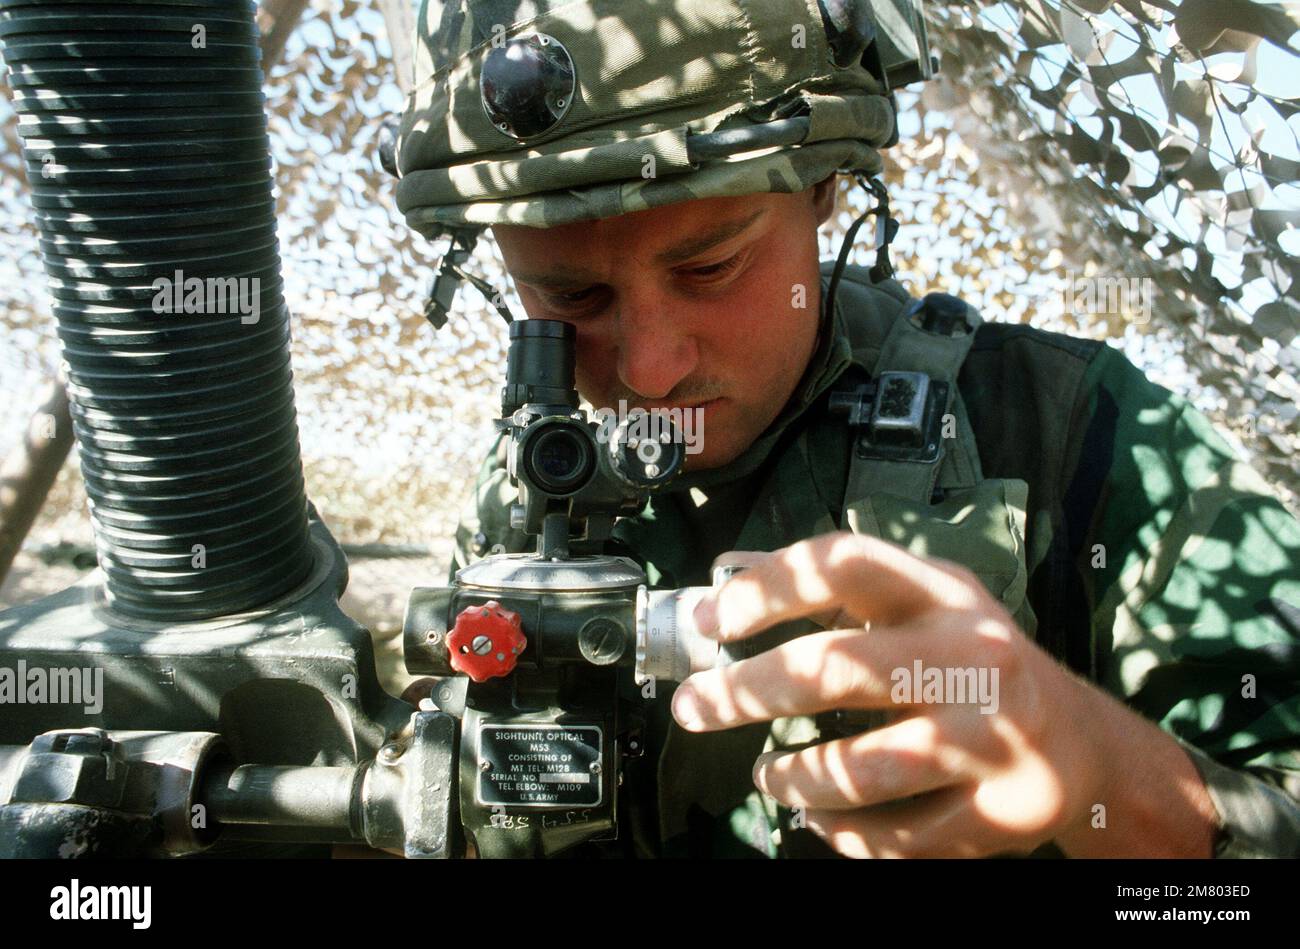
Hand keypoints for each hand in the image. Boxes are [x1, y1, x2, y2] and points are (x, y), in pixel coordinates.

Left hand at [669, 531, 1213, 857]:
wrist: (1081, 743)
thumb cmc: (973, 661)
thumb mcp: (915, 604)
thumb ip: (826, 586)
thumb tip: (726, 568)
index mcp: (944, 594)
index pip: (845, 565)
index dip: (767, 587)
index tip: (708, 618)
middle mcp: (974, 656)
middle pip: (837, 667)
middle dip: (745, 690)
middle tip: (692, 706)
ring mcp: (993, 738)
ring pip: (863, 768)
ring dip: (793, 777)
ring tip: (765, 777)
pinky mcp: (1001, 812)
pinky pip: (897, 837)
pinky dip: (840, 832)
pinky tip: (818, 817)